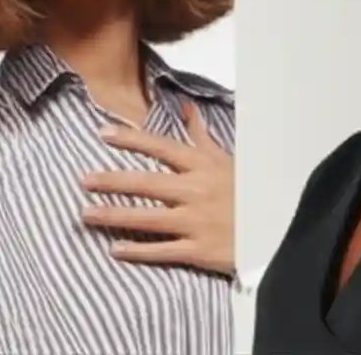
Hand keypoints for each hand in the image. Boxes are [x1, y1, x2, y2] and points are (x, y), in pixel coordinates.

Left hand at [80, 101, 234, 275]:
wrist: (277, 228)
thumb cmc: (249, 192)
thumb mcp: (228, 159)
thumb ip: (202, 136)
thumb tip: (186, 108)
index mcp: (203, 166)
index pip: (162, 147)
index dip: (132, 139)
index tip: (103, 133)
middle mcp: (196, 191)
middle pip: (147, 183)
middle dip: (112, 181)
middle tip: (83, 179)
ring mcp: (196, 222)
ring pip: (148, 218)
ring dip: (115, 215)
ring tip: (86, 213)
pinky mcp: (200, 250)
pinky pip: (163, 251)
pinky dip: (138, 251)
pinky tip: (115, 249)